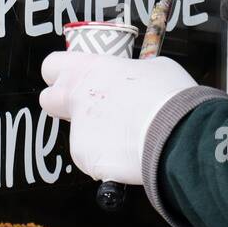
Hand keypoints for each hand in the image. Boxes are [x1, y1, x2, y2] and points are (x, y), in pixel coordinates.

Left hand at [39, 51, 195, 184]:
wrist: (178, 133)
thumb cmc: (169, 97)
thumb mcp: (155, 67)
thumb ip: (134, 71)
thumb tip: (138, 77)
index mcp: (89, 69)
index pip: (52, 66)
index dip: (61, 74)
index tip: (72, 79)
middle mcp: (76, 97)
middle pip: (49, 100)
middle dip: (64, 106)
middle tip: (92, 110)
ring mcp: (78, 130)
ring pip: (79, 135)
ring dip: (97, 137)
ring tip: (130, 136)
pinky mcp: (85, 158)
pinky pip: (94, 160)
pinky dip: (109, 160)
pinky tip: (131, 153)